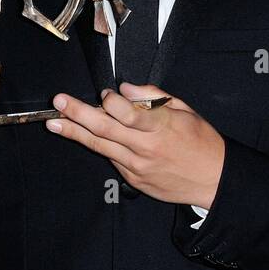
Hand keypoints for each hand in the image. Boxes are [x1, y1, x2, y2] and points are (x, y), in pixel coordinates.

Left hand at [46, 82, 224, 208]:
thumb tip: (125, 89)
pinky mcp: (134, 180)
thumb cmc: (201, 141)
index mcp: (161, 127)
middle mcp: (146, 148)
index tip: (104, 94)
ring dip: (75, 133)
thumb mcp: (184, 109)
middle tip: (59, 103)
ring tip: (54, 123)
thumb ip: (153, 96)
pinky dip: (100, 146)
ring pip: (100, 147)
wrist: (214, 180)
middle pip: (104, 129)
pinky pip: (112, 160)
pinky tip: (86, 137)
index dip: (111, 102)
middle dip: (77, 114)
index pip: (127, 113)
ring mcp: (138, 167)